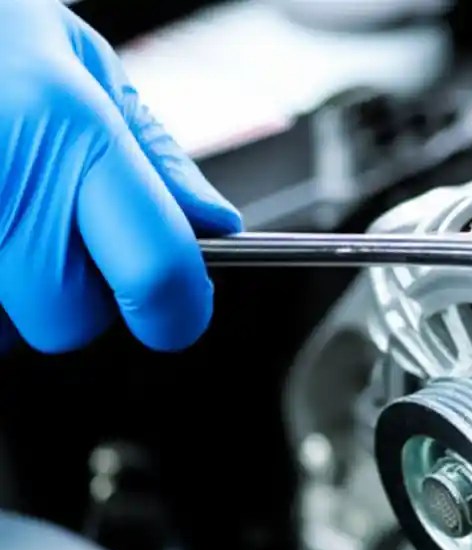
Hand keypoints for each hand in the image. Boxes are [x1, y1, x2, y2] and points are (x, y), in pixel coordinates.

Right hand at [0, 0, 240, 353]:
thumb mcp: (81, 61)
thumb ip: (153, 154)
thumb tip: (214, 226)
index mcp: (68, 127)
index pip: (155, 271)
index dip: (179, 309)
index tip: (181, 309)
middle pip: (70, 320)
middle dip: (80, 293)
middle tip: (58, 226)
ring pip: (5, 330)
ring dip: (13, 292)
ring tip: (3, 208)